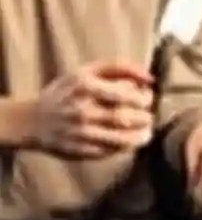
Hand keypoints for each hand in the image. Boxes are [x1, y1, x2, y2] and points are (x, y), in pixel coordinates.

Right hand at [28, 61, 153, 158]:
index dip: (144, 97)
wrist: (31, 120)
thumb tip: (150, 78)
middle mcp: (82, 110)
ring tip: (146, 131)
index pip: (127, 94)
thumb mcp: (87, 71)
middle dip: (145, 117)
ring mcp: (80, 133)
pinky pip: (110, 151)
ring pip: (121, 139)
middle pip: (126, 117)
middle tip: (147, 115)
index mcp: (85, 86)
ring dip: (140, 136)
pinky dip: (125, 147)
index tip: (146, 98)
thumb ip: (120, 68)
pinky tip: (129, 141)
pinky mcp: (79, 150)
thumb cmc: (67, 91)